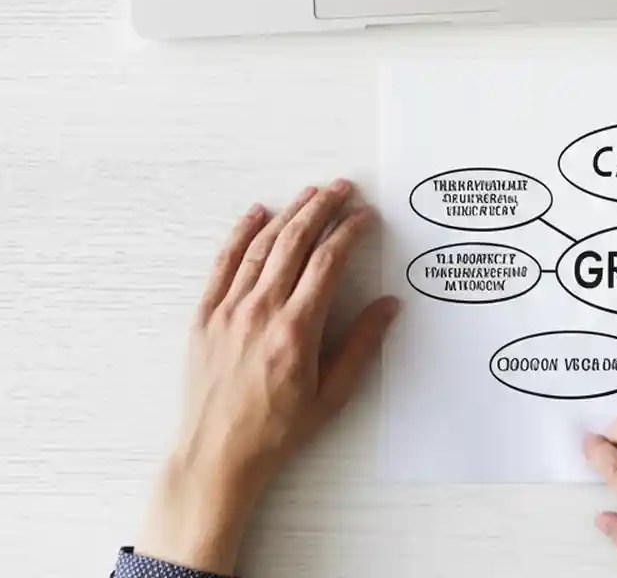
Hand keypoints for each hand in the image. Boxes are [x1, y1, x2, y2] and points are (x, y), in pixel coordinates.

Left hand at [136, 179, 399, 574]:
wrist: (219, 452)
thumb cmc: (279, 429)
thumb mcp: (333, 394)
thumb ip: (362, 345)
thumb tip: (389, 306)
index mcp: (296, 331)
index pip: (327, 263)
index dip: (348, 232)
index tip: (364, 216)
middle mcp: (261, 312)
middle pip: (294, 243)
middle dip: (321, 208)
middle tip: (342, 187)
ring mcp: (228, 311)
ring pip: (262, 246)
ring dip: (288, 213)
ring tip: (309, 192)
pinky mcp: (204, 316)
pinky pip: (224, 263)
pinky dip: (241, 233)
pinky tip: (256, 213)